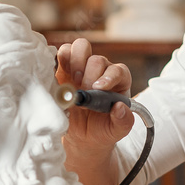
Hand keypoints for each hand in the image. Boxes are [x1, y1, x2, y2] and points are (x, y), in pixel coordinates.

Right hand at [56, 38, 133, 153]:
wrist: (83, 137)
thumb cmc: (102, 129)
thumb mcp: (117, 130)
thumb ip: (123, 120)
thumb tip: (120, 107)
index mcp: (119, 81)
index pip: (118, 70)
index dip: (109, 76)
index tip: (98, 88)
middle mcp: (102, 71)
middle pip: (97, 59)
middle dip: (89, 74)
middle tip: (83, 89)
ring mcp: (83, 68)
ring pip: (81, 47)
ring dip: (76, 62)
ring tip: (73, 82)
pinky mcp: (65, 69)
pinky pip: (63, 53)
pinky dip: (61, 59)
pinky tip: (61, 77)